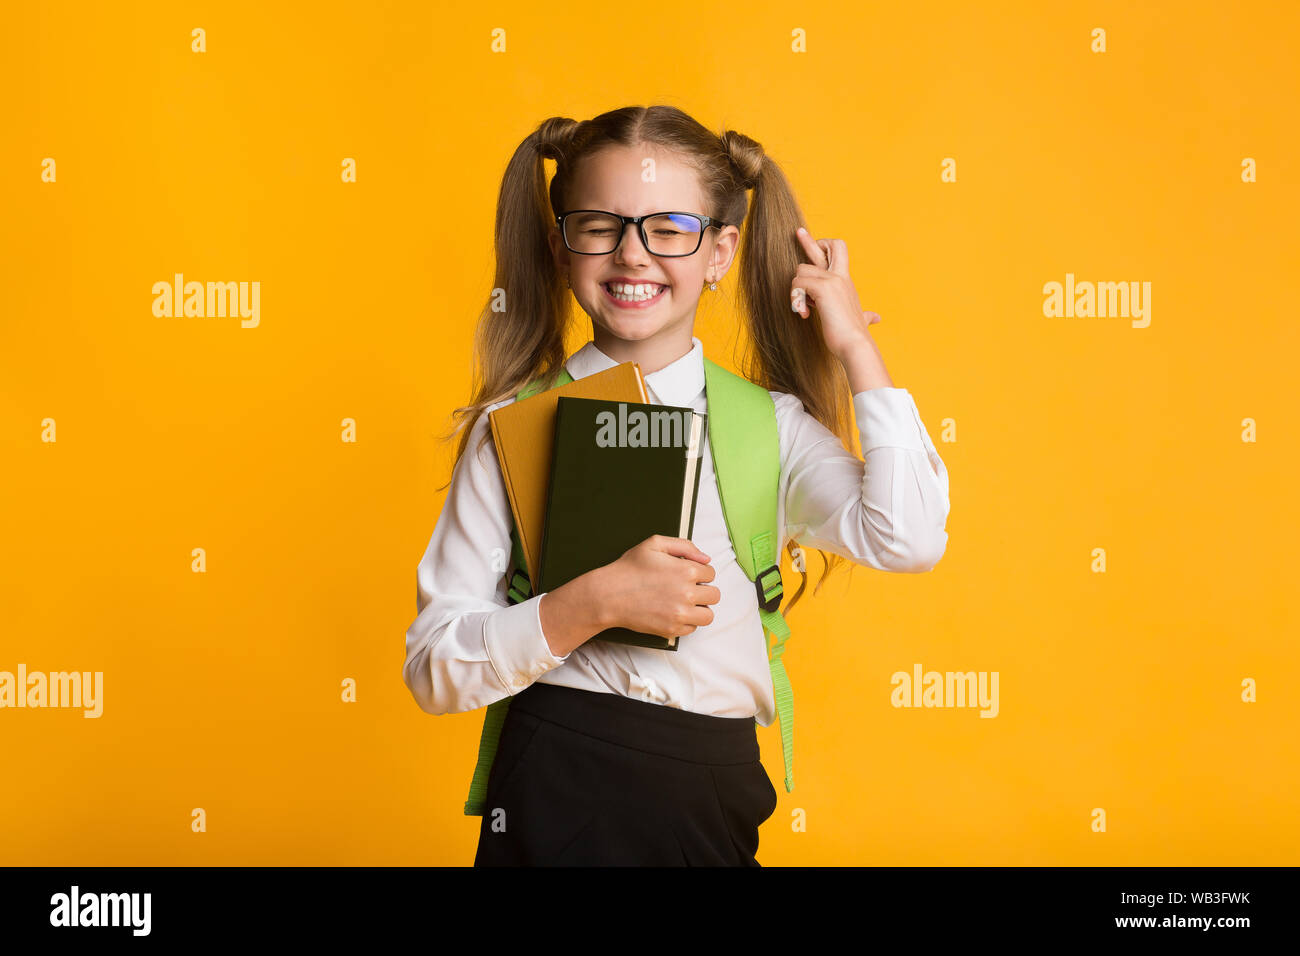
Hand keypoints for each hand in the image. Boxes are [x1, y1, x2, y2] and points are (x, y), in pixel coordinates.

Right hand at [599, 535, 720, 639]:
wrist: (609, 594)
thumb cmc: (629, 568)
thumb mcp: (654, 544)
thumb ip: (684, 546)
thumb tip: (705, 558)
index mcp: (686, 570)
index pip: (711, 573)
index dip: (699, 572)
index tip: (687, 574)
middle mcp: (687, 594)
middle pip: (714, 595)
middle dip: (703, 590)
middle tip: (687, 589)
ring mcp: (680, 614)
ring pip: (708, 615)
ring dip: (700, 609)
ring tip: (685, 603)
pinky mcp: (671, 629)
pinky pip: (692, 628)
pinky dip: (686, 622)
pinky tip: (673, 612)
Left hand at [790, 227, 881, 361]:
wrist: (856, 344)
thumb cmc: (854, 334)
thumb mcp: (862, 319)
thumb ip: (867, 316)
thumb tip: (876, 318)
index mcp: (846, 281)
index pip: (838, 252)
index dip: (825, 246)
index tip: (815, 247)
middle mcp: (841, 276)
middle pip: (830, 244)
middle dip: (809, 240)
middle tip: (798, 232)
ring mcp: (833, 280)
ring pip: (801, 269)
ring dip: (795, 290)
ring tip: (803, 309)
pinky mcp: (823, 289)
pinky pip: (798, 283)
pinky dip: (795, 299)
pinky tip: (804, 314)